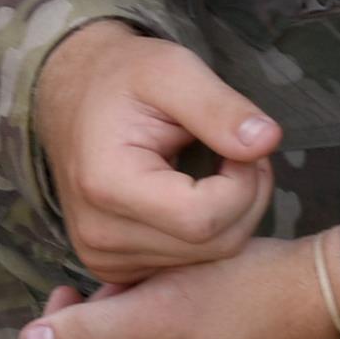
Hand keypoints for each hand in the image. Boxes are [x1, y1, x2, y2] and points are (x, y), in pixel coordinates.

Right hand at [33, 22, 280, 283]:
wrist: (72, 98)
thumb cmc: (123, 78)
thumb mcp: (173, 70)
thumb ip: (219, 107)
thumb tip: (267, 141)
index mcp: (107, 185)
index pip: (205, 218)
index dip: (244, 182)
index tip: (242, 143)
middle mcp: (99, 236)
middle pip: (214, 244)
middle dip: (245, 197)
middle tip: (237, 152)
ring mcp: (104, 258)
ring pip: (209, 259)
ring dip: (232, 214)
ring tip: (215, 168)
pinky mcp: (114, 269)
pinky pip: (189, 266)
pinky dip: (209, 233)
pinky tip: (196, 196)